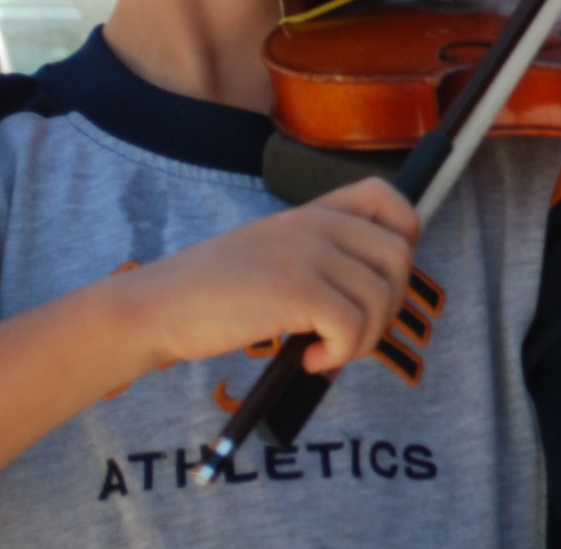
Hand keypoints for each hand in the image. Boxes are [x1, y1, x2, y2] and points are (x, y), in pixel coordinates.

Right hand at [118, 178, 420, 375]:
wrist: (155, 307)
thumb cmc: (211, 292)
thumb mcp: (274, 250)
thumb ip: (321, 255)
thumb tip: (378, 295)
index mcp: (314, 212)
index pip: (390, 200)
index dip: (405, 238)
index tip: (378, 278)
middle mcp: (318, 225)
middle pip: (399, 257)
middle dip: (388, 304)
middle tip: (351, 333)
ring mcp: (309, 254)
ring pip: (382, 296)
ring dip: (364, 338)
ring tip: (325, 352)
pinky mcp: (297, 290)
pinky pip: (353, 326)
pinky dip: (341, 354)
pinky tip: (310, 360)